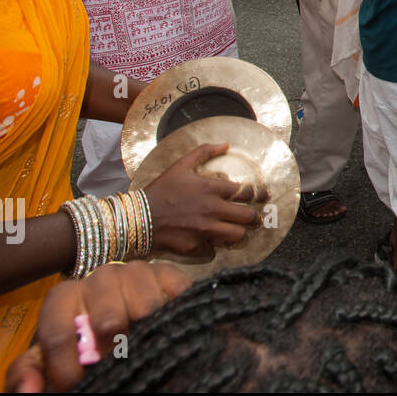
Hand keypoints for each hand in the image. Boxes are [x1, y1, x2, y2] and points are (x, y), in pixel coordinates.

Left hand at [4, 262, 191, 392]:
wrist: (120, 316)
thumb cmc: (81, 341)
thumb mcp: (49, 358)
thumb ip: (26, 374)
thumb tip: (27, 391)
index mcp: (64, 297)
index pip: (59, 332)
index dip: (65, 367)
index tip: (75, 385)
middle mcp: (100, 277)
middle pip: (108, 320)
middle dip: (111, 354)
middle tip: (114, 367)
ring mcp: (136, 272)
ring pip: (146, 308)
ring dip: (145, 336)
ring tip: (142, 350)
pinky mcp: (167, 273)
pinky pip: (176, 292)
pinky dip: (175, 313)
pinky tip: (169, 326)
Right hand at [142, 143, 267, 258]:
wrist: (138, 216)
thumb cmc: (160, 190)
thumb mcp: (181, 165)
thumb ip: (204, 152)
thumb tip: (226, 144)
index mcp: (211, 189)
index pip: (246, 192)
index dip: (256, 195)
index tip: (259, 198)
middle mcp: (212, 209)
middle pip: (248, 216)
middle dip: (255, 218)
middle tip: (255, 219)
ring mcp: (204, 230)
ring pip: (238, 236)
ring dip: (240, 234)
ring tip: (239, 232)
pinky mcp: (194, 246)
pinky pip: (214, 251)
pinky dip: (214, 248)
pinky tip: (211, 243)